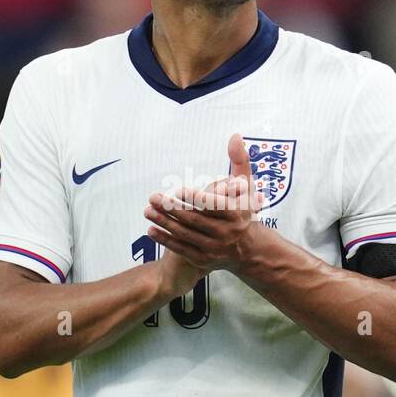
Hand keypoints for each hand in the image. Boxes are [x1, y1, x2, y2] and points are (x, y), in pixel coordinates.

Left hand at [145, 133, 264, 274]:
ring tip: (147, 211)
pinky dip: (165, 240)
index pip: (213, 205)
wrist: (248, 248)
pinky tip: (151, 229)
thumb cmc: (243, 209)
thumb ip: (239, 161)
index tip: (177, 190)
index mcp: (236, 214)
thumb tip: (235, 136)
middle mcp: (226, 233)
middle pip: (195, 220)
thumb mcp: (247, 186)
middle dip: (171, 209)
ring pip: (185, 235)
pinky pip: (181, 249)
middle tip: (153, 197)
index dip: (195, 198)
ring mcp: (214, 249)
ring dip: (164, 223)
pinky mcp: (204, 260)